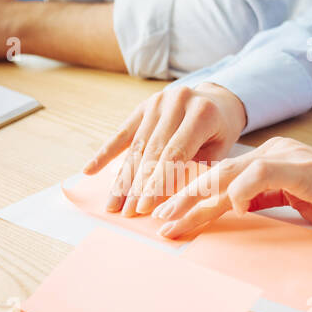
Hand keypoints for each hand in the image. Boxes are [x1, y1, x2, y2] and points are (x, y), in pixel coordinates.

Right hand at [83, 83, 248, 215]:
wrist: (219, 98)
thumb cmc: (221, 131)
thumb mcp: (221, 150)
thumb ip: (197, 170)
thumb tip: (168, 200)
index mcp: (201, 114)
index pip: (174, 154)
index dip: (157, 183)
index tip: (145, 208)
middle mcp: (176, 102)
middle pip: (152, 152)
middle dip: (138, 186)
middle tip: (127, 213)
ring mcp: (157, 102)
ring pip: (136, 146)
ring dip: (122, 179)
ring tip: (112, 204)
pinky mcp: (143, 106)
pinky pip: (122, 133)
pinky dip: (105, 153)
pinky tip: (90, 170)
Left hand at [151, 137, 311, 246]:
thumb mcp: (297, 207)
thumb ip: (266, 202)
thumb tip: (231, 211)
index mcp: (273, 161)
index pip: (220, 179)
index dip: (190, 199)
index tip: (166, 221)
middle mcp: (277, 154)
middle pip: (217, 176)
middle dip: (182, 200)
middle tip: (157, 223)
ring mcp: (292, 159)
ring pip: (231, 175)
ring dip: (198, 200)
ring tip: (176, 221)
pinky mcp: (308, 171)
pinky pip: (265, 175)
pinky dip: (245, 190)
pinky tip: (233, 207)